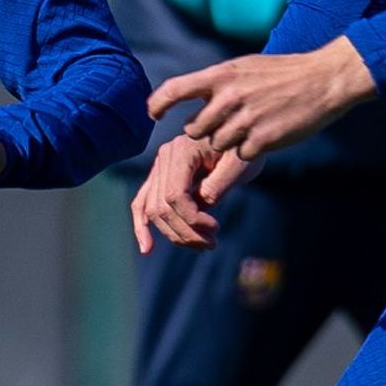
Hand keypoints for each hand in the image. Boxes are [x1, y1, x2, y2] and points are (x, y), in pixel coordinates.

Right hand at [129, 135, 250, 254]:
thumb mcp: (239, 165)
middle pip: (161, 206)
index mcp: (182, 150)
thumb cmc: (242, 150)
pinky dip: (142, 226)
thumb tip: (199, 209)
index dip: (192, 219)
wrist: (239, 137)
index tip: (215, 229)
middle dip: (185, 231)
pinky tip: (147, 248)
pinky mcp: (158, 178)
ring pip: (153, 211)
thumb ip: (217, 185)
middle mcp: (164, 157)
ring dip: (173, 234)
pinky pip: (142, 203)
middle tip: (211, 244)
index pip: (175, 195)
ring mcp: (158, 167)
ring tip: (201, 244)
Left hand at [147, 36, 376, 159]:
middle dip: (206, 132)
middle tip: (227, 126)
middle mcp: (229, 97)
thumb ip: (218, 83)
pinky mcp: (261, 141)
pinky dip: (249, 152)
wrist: (324, 80)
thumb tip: (192, 97)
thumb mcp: (246, 67)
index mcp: (222, 75)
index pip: (175, 89)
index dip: (159, 104)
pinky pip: (240, 156)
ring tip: (252, 127)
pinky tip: (266, 135)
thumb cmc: (284, 73)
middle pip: (195, 129)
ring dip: (228, 143)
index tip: (153, 115)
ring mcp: (245, 121)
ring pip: (217, 145)